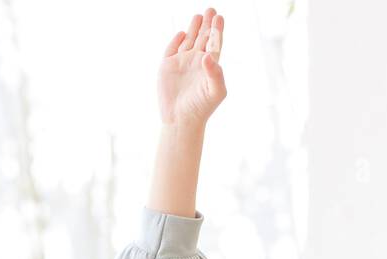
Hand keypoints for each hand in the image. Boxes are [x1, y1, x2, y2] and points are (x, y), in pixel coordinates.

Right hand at [158, 8, 225, 127]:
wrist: (181, 120)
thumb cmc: (202, 108)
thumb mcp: (215, 92)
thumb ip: (216, 74)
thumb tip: (208, 55)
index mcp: (210, 66)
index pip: (215, 44)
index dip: (217, 31)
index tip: (219, 18)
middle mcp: (197, 62)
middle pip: (203, 38)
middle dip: (207, 24)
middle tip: (211, 9)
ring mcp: (182, 63)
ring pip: (188, 41)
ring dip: (193, 28)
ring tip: (199, 15)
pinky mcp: (167, 66)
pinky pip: (172, 49)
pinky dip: (176, 40)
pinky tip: (182, 33)